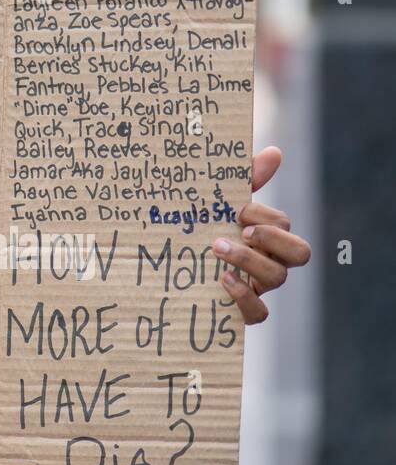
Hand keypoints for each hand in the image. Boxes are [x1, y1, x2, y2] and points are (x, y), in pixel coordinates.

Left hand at [213, 146, 310, 324]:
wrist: (163, 275)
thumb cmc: (198, 232)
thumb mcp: (216, 206)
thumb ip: (244, 180)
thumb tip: (275, 151)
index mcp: (264, 237)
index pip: (283, 225)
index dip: (267, 217)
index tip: (237, 211)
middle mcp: (268, 262)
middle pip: (300, 253)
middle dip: (273, 238)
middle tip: (240, 230)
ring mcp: (257, 288)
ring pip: (278, 278)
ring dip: (250, 261)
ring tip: (217, 248)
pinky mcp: (241, 313)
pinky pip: (259, 313)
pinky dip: (244, 297)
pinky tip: (222, 281)